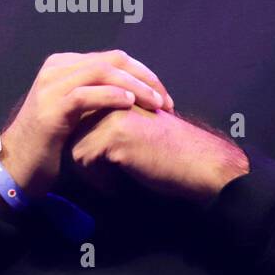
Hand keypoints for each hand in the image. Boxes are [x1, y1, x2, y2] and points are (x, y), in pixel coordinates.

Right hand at [0, 50, 175, 198]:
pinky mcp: (51, 107)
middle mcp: (56, 68)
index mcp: (63, 65)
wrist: (18, 165)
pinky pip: (87, 94)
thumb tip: (134, 90)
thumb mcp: (75, 111)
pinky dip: (112, 96)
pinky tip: (130, 104)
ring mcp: (51, 86)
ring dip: (135, 86)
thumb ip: (96, 94)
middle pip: (112, 60)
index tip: (163, 94)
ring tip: (155, 103)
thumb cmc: (52, 142)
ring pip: (102, 72)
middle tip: (166, 100)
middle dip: (145, 78)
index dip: (143, 72)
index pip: (113, 58)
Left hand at [66, 103, 249, 205]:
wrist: (200, 162)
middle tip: (110, 171)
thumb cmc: (171, 151)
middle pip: (74, 130)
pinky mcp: (115, 132)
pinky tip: (118, 183)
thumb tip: (74, 136)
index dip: (89, 143)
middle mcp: (113, 96)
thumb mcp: (137, 127)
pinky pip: (85, 158)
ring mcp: (113, 112)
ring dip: (91, 167)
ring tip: (115, 177)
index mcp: (120, 91)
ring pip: (75, 145)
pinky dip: (98, 177)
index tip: (109, 163)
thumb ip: (108, 122)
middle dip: (87, 155)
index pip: (81, 117)